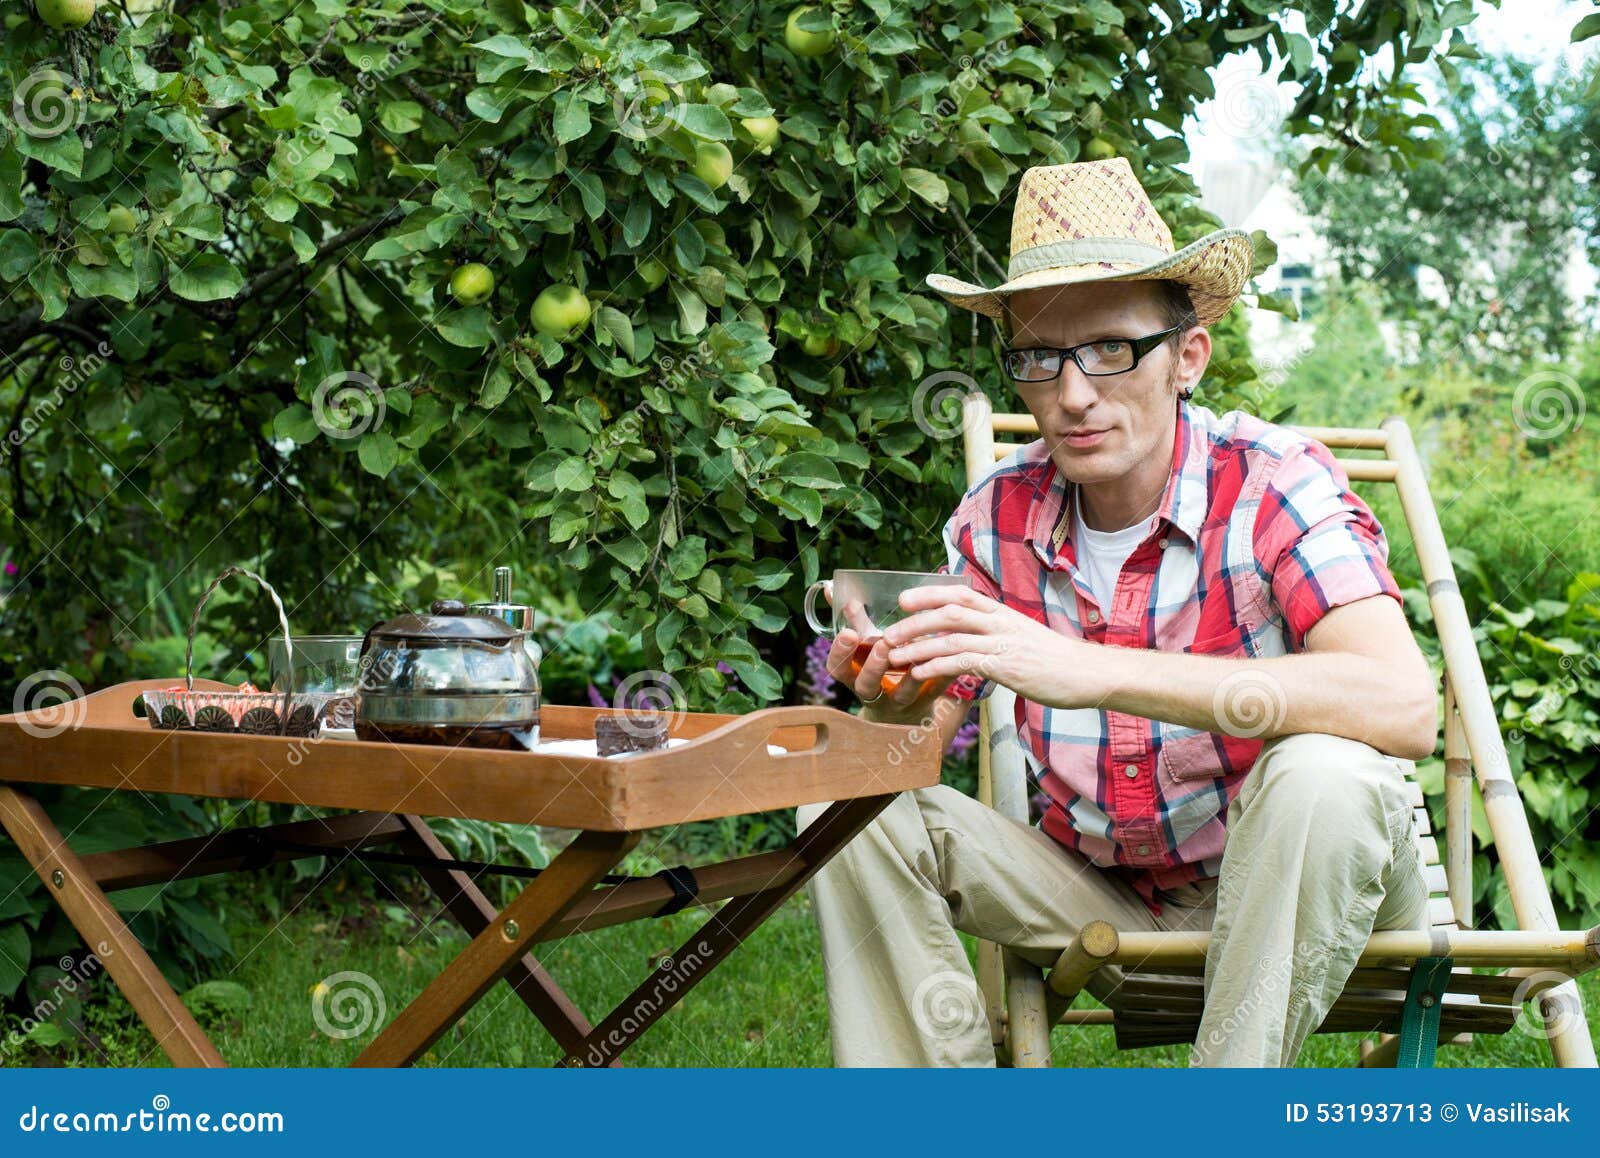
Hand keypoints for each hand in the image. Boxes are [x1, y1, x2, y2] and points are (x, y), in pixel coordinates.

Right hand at [820, 592, 955, 723]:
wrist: (904, 713)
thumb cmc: (880, 670)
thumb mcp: (864, 648)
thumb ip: (853, 621)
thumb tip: (830, 589)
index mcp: (855, 675)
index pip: (838, 668)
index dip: (840, 652)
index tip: (848, 633)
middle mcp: (874, 692)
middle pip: (866, 684)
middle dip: (873, 664)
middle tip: (882, 644)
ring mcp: (899, 702)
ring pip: (901, 693)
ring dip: (910, 674)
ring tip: (919, 653)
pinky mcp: (925, 704)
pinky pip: (934, 692)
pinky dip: (941, 675)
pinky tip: (948, 658)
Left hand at [878, 584, 1092, 709]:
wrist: (1087, 674)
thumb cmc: (1055, 660)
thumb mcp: (1023, 637)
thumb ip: (996, 633)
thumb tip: (973, 637)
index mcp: (1003, 613)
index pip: (961, 593)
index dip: (930, 594)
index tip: (904, 599)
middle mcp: (1000, 623)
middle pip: (950, 612)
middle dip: (915, 620)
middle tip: (888, 632)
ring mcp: (1003, 643)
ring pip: (951, 637)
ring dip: (918, 646)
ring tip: (894, 656)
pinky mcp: (1006, 667)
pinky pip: (964, 663)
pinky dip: (937, 666)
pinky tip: (919, 673)